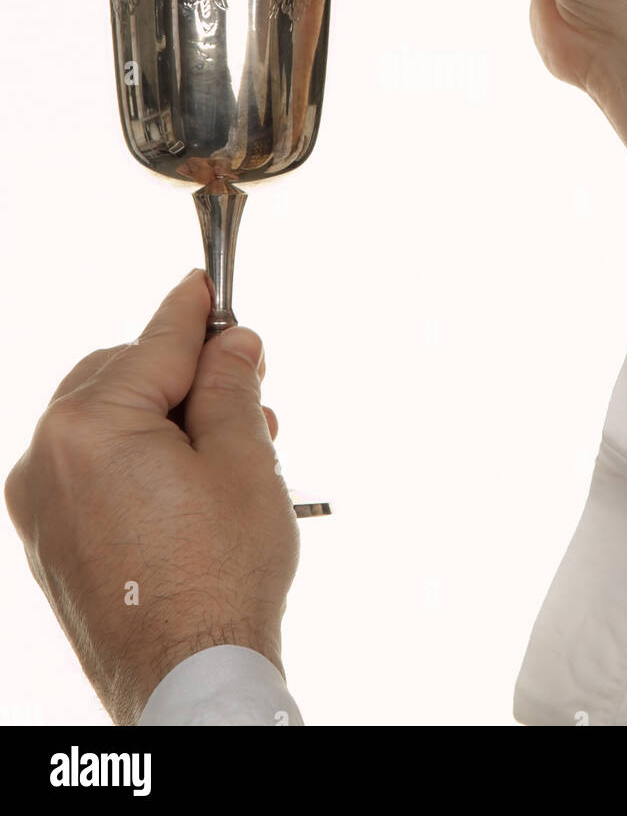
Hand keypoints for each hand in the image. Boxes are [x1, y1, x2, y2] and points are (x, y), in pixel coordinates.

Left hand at [4, 270, 296, 724]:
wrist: (189, 680)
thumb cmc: (220, 579)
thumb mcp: (244, 460)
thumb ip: (230, 387)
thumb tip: (233, 345)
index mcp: (90, 426)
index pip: (154, 344)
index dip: (193, 313)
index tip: (206, 285)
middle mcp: (47, 458)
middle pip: (122, 377)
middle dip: (185, 375)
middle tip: (245, 385)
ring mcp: (40, 504)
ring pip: (107, 423)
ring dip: (166, 418)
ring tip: (234, 441)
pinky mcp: (49, 540)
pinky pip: (92, 469)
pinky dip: (138, 457)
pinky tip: (192, 477)